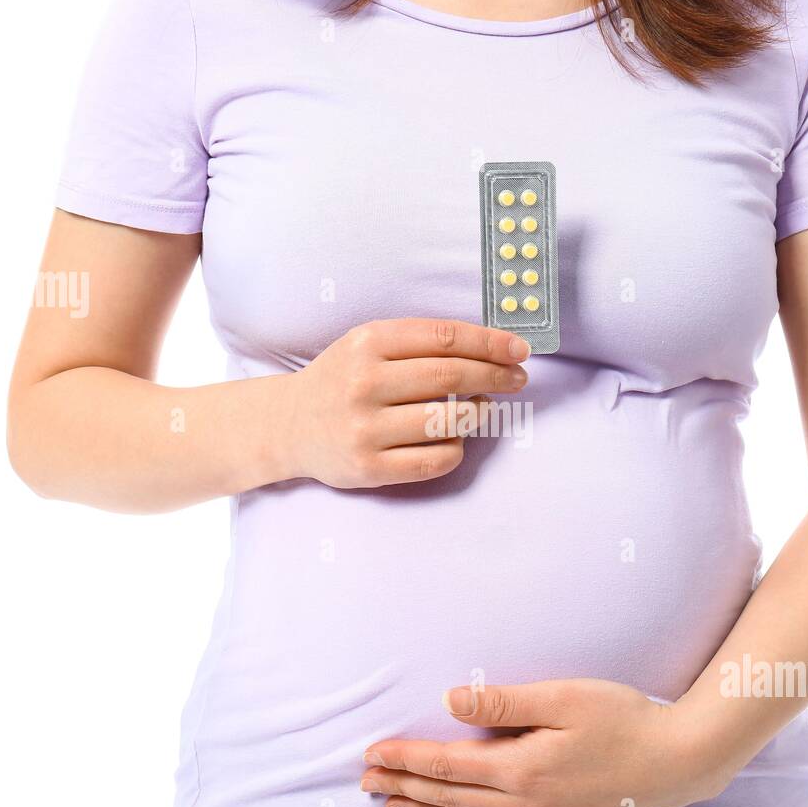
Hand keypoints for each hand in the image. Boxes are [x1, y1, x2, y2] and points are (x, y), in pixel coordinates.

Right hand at [284, 318, 529, 488]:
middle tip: (517, 378)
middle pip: (452, 375)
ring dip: (478, 412)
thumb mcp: (367, 344)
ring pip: (449, 419)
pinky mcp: (369, 468)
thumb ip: (419, 342)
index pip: (443, 338)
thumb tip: (491, 348)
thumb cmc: (342, 379)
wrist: (289, 425)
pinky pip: (436, 460)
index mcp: (366, 343)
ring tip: (481, 407)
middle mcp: (364, 384)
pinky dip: (456, 448)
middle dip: (496, 375)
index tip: (518, 350)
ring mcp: (365, 429)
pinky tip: (452, 437)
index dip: (489, 342)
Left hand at [361, 679, 731, 806]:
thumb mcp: (563, 697)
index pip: (446, 764)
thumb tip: (451, 700)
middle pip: (449, 796)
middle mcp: (524, 804)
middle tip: (366, 782)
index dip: (406, 759)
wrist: (677, 760)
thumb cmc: (623, 718)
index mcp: (520, 767)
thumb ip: (503, 701)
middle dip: (404, 787)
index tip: (373, 753)